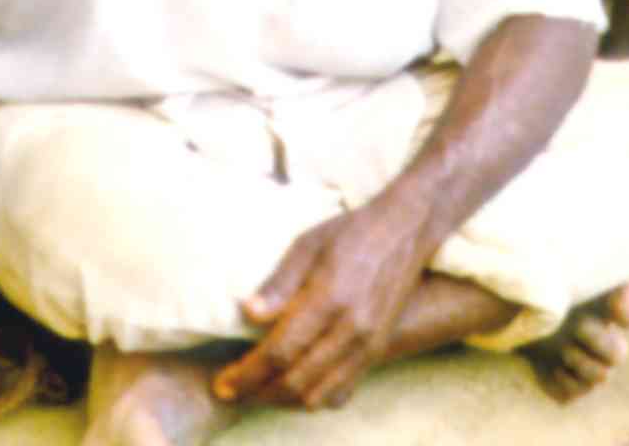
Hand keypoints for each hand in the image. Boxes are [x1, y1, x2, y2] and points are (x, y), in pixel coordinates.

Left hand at [212, 195, 436, 411]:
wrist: (406, 229)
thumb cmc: (352, 231)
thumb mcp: (308, 244)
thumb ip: (279, 283)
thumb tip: (249, 314)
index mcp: (330, 298)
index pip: (280, 352)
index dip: (247, 373)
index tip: (222, 382)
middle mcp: (352, 328)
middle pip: (295, 381)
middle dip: (257, 392)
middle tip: (231, 390)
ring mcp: (368, 343)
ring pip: (318, 394)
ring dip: (283, 400)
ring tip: (258, 390)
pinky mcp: (378, 349)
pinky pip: (343, 392)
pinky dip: (315, 398)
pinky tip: (296, 387)